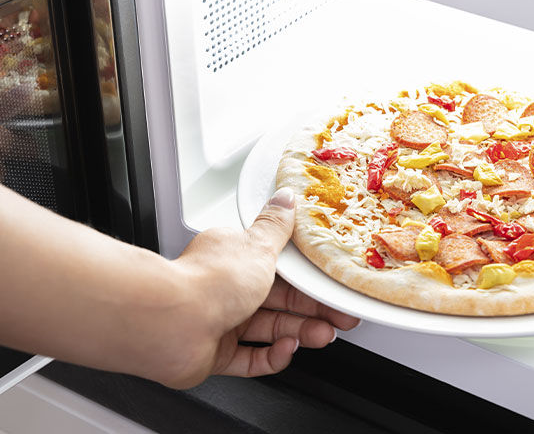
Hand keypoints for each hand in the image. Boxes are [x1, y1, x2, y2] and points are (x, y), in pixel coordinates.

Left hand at [163, 188, 359, 387]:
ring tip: (321, 336)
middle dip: (312, 311)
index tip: (331, 289)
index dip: (309, 281)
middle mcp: (227, 288)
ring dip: (298, 333)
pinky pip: (251, 358)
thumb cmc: (209, 282)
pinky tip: (286, 350)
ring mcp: (220, 321)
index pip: (282, 270)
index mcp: (235, 257)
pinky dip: (271, 356)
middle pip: (279, 302)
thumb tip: (287, 199)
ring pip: (269, 329)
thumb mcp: (257, 247)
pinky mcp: (214, 353)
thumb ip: (277, 227)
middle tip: (339, 318)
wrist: (171, 323)